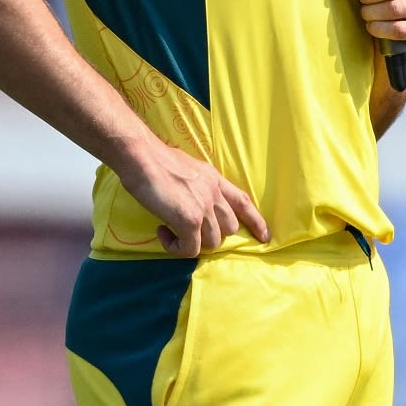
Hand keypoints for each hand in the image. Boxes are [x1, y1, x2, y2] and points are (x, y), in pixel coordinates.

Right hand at [116, 135, 269, 257]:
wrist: (141, 156)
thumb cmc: (155, 160)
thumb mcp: (188, 168)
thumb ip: (197, 185)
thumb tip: (190, 200)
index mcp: (215, 180)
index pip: (243, 202)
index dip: (256, 221)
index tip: (265, 236)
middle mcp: (214, 194)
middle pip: (229, 228)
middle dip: (211, 235)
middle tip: (187, 230)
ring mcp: (204, 207)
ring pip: (212, 242)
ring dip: (192, 242)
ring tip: (170, 230)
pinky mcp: (189, 220)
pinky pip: (190, 249)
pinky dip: (176, 247)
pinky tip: (162, 232)